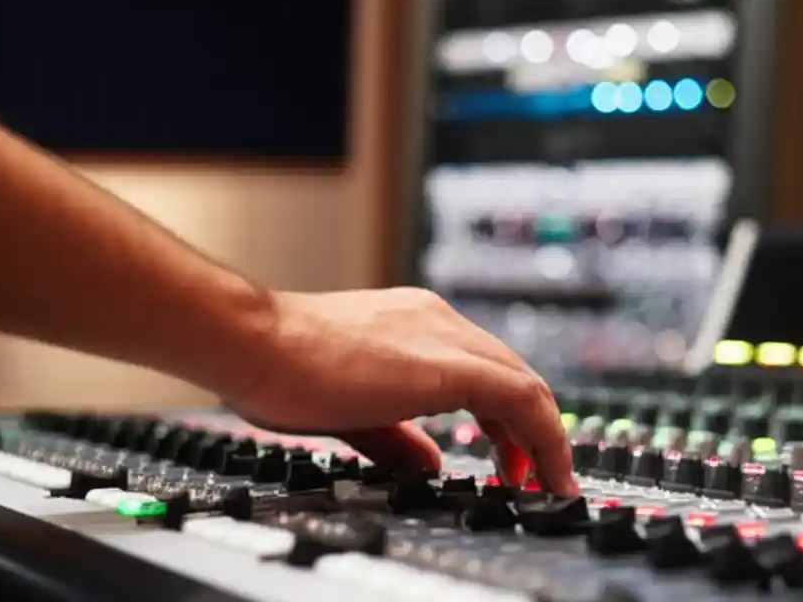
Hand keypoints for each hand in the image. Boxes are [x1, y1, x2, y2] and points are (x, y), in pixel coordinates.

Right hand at [224, 287, 577, 496]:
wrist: (255, 343)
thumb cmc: (280, 368)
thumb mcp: (351, 410)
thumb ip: (397, 436)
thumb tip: (429, 462)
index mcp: (412, 326)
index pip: (483, 368)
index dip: (504, 419)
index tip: (508, 459)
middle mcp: (437, 321)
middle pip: (512, 373)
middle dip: (531, 430)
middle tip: (532, 477)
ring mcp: (444, 335)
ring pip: (524, 382)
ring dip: (543, 436)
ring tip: (547, 481)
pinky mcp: (448, 363)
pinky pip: (518, 397)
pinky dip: (541, 435)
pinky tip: (541, 471)